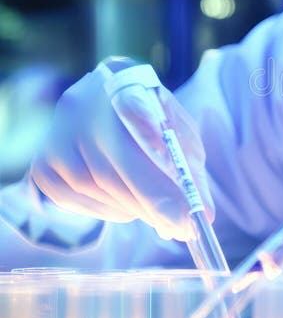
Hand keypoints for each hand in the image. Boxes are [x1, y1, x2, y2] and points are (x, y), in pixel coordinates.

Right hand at [30, 58, 213, 240]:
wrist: (104, 99)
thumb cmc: (151, 119)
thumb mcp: (178, 132)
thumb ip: (190, 168)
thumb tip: (204, 213)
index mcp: (123, 89)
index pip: (139, 129)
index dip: (160, 178)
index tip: (188, 216)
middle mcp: (81, 107)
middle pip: (114, 170)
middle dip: (152, 205)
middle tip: (181, 228)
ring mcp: (56, 136)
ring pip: (93, 187)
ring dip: (131, 208)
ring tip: (155, 212)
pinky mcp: (43, 164)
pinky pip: (73, 200)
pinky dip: (106, 211)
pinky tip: (124, 205)